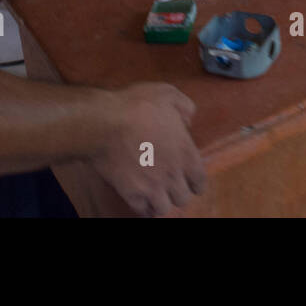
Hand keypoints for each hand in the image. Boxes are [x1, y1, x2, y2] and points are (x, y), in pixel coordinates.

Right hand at [89, 83, 205, 216]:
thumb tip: (188, 121)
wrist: (106, 123)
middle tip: (171, 185)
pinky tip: (142, 201)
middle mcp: (172, 175)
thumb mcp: (168, 94)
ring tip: (157, 195)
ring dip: (162, 202)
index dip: (196, 182)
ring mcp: (151, 187)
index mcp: (186, 153)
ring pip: (164, 208)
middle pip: (183, 198)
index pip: (200, 181)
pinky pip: (143, 211)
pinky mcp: (131, 194)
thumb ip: (185, 107)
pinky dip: (144, 208)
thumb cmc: (137, 105)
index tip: (191, 181)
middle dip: (178, 192)